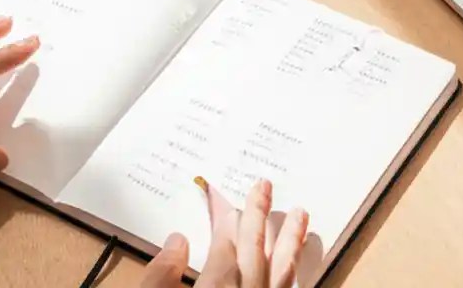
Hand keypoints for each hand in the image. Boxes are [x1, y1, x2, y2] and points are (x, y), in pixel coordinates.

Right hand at [142, 179, 308, 287]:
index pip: (224, 241)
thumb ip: (161, 274)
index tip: (226, 200)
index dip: (225, 217)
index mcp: (217, 283)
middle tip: (265, 185)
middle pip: (255, 245)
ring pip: (283, 267)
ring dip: (291, 238)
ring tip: (301, 214)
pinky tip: (299, 262)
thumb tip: (178, 241)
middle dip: (259, 212)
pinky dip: (296, 271)